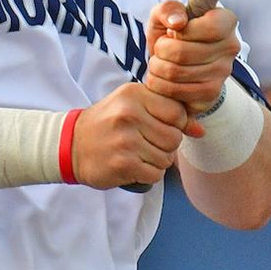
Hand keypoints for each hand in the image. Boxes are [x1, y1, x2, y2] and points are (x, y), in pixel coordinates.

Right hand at [72, 82, 190, 189]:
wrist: (69, 145)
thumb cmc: (107, 124)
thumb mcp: (134, 107)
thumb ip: (168, 114)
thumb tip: (201, 131)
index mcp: (134, 94)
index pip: (177, 112)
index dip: (175, 125)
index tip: (159, 127)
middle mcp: (129, 114)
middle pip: (174, 138)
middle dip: (165, 146)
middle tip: (145, 144)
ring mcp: (126, 140)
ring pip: (166, 158)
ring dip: (156, 162)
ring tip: (137, 155)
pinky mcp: (123, 163)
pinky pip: (155, 174)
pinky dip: (148, 175)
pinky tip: (133, 167)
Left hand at [144, 0, 240, 122]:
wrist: (177, 64)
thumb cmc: (173, 35)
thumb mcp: (166, 16)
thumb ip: (168, 10)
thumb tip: (178, 22)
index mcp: (226, 21)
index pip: (210, 27)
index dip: (184, 32)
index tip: (174, 31)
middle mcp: (230, 47)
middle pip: (183, 52)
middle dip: (160, 50)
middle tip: (160, 49)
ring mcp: (223, 73)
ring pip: (175, 73)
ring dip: (156, 67)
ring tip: (159, 62)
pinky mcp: (211, 94)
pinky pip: (175, 91)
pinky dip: (159, 84)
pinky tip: (162, 78)